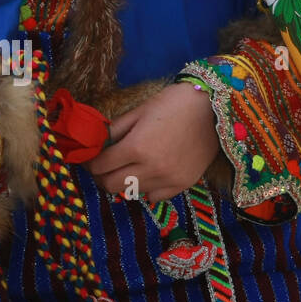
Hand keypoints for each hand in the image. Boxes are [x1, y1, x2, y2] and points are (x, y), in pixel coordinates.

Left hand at [86, 83, 221, 203]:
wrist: (213, 110)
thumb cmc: (172, 104)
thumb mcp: (137, 111)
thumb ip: (113, 130)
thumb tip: (94, 142)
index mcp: (136, 147)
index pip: (100, 165)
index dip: (89, 162)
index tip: (88, 157)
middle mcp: (151, 168)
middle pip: (111, 185)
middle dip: (100, 175)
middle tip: (101, 165)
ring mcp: (169, 180)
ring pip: (131, 193)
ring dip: (122, 182)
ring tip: (124, 167)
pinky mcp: (184, 185)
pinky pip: (155, 197)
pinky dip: (144, 189)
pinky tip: (145, 174)